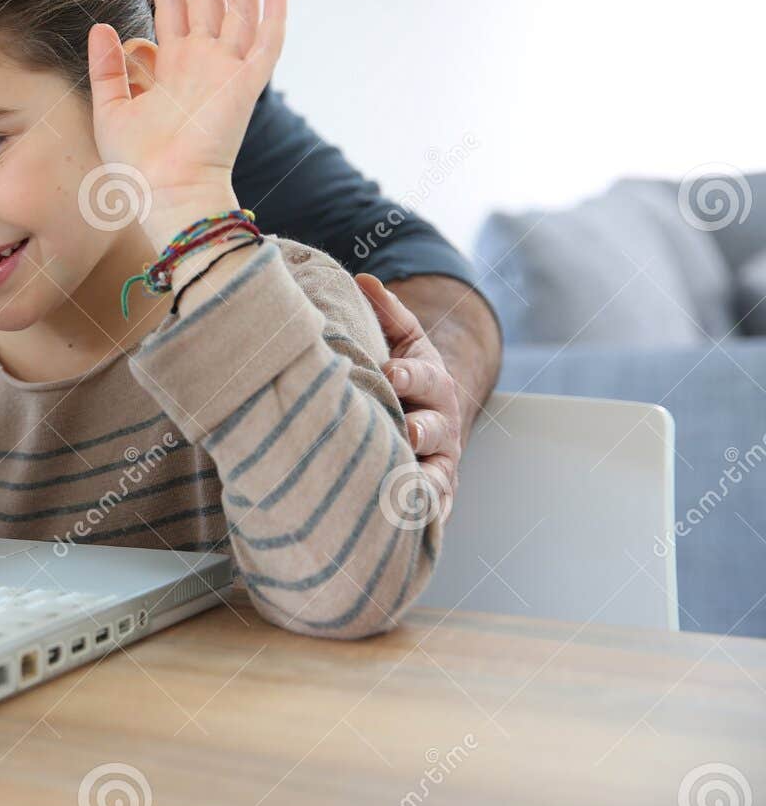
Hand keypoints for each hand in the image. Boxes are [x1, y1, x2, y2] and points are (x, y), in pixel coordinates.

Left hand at [87, 0, 286, 240]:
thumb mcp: (109, 110)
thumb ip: (107, 68)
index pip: (172, 4)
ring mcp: (227, 71)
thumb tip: (105, 25)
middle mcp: (203, 62)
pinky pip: (266, 45)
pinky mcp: (245, 87)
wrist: (165, 193)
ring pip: (236, 6)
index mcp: (173, 66)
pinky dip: (275, 16)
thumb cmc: (137, 165)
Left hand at [355, 273, 461, 510]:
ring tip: (413, 488)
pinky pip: (433, 506)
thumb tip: (364, 279)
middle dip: (421, 429)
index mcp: (431, 382)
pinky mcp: (435, 491)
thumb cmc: (405, 374)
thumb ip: (387, 313)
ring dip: (427, 480)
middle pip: (434, 426)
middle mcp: (441, 422)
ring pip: (438, 472)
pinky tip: (410, 525)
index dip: (406, 375)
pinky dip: (425, 516)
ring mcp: (440, 460)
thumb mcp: (402, 341)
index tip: (388, 372)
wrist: (428, 411)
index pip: (421, 377)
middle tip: (407, 432)